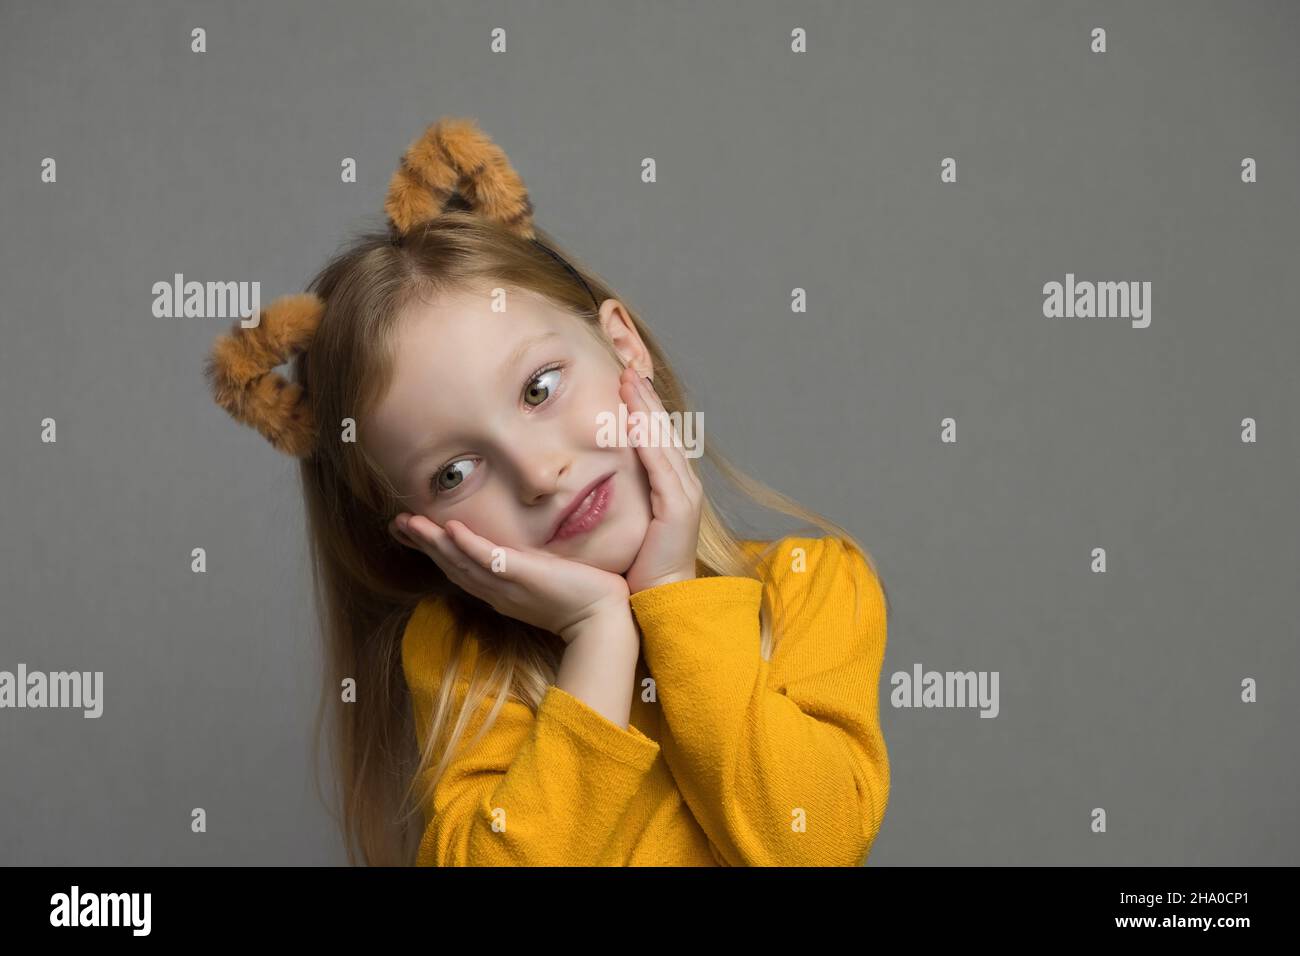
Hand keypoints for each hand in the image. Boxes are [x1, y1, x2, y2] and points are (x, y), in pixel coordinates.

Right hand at [390, 514, 629, 642]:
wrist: (601, 619)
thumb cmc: (578, 598)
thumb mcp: (542, 579)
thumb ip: (522, 568)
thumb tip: (511, 556)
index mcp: (498, 590)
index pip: (458, 566)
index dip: (432, 549)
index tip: (410, 531)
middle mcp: (496, 590)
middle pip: (450, 564)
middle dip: (422, 543)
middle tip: (396, 523)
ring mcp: (507, 585)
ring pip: (461, 561)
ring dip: (433, 542)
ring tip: (409, 522)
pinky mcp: (524, 577)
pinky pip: (491, 560)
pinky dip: (470, 545)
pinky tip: (451, 530)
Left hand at [619, 367, 702, 594]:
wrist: (662, 601)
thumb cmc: (641, 566)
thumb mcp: (631, 521)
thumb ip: (621, 495)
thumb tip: (593, 476)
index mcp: (673, 486)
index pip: (657, 437)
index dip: (643, 408)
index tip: (625, 381)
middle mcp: (684, 485)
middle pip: (663, 431)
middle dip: (645, 399)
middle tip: (627, 369)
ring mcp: (684, 495)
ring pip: (663, 442)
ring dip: (646, 411)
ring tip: (630, 383)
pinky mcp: (678, 509)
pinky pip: (661, 467)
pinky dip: (648, 442)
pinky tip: (634, 422)